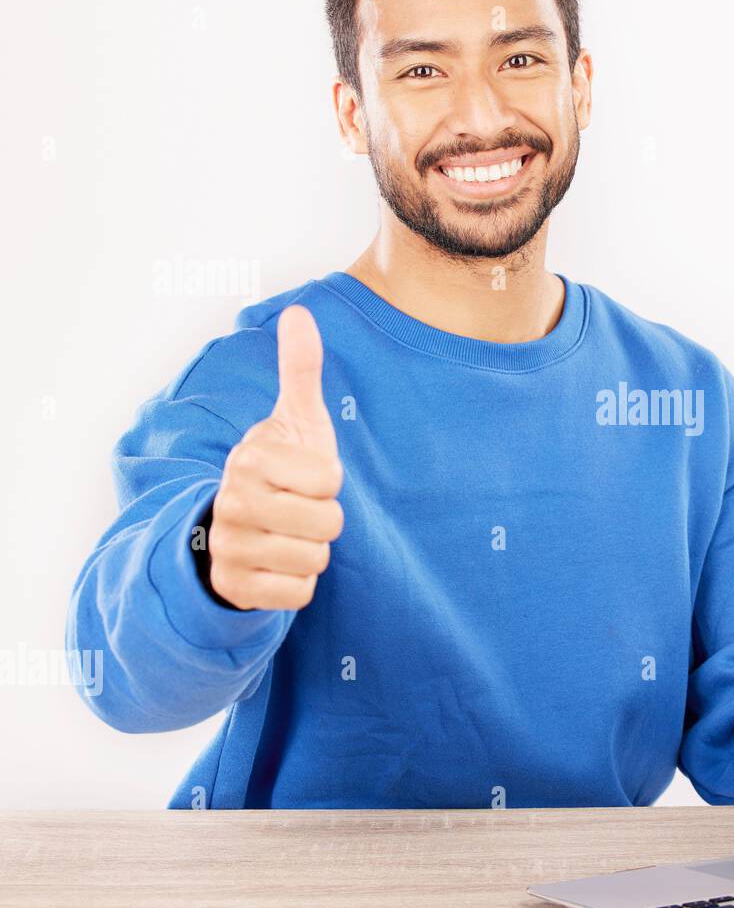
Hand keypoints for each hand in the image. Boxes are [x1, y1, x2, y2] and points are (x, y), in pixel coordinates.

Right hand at [208, 305, 343, 610]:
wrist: (239, 527)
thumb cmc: (282, 469)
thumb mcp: (295, 421)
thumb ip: (300, 371)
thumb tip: (300, 312)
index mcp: (252, 458)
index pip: (330, 480)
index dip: (329, 481)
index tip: (305, 476)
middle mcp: (232, 501)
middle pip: (328, 524)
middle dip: (325, 520)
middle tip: (299, 509)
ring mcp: (229, 547)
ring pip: (315, 560)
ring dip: (313, 552)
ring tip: (289, 535)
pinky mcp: (234, 587)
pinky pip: (299, 595)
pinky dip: (299, 584)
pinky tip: (279, 566)